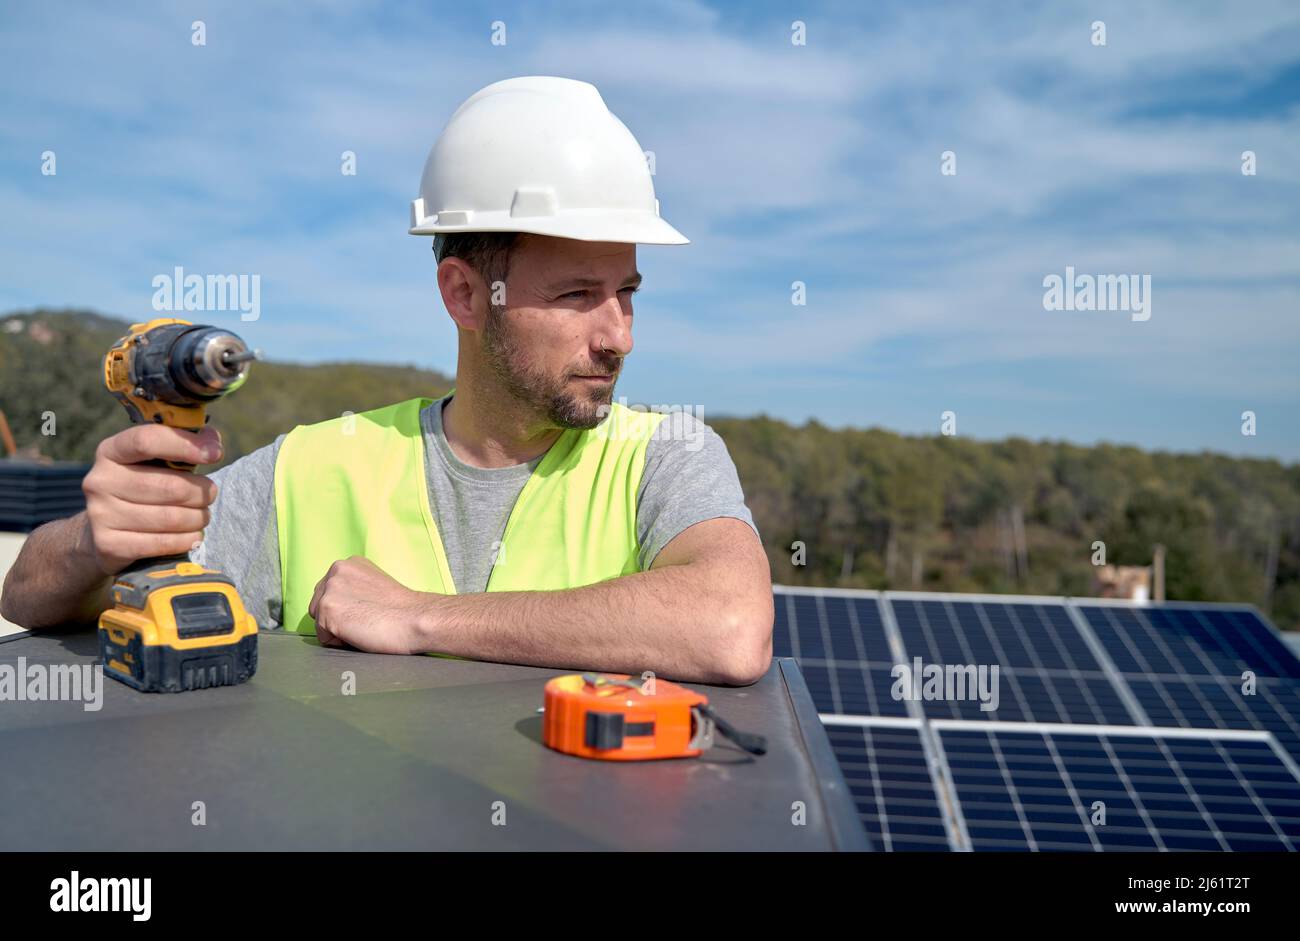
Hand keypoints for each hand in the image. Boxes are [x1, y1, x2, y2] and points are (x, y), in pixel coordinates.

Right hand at [81, 423, 222, 574]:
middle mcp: (100, 481)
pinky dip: (187, 539)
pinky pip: (162, 543)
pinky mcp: (109, 544)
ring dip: (198, 518)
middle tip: (210, 496)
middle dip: (201, 493)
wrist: (98, 533)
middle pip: (170, 486)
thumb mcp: (151, 461)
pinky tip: (193, 535)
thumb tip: (213, 442)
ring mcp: (101, 514)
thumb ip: (181, 445)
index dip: (185, 445)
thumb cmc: (140, 486)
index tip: (215, 453)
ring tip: (202, 516)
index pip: (147, 441)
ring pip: (171, 517)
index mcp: (110, 452)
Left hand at [308, 556, 427, 653]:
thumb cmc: (402, 610)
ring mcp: (330, 589)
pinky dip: (339, 643)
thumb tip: (341, 605)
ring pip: (319, 621)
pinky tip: (360, 633)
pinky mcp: (327, 609)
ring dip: (337, 631)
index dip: (345, 609)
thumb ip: (353, 588)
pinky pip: (323, 638)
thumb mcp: (373, 585)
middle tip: (365, 620)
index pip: (328, 592)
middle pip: (318, 605)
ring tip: (363, 626)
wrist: (415, 619)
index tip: (365, 612)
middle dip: (336, 618)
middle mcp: (336, 571)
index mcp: (348, 564)